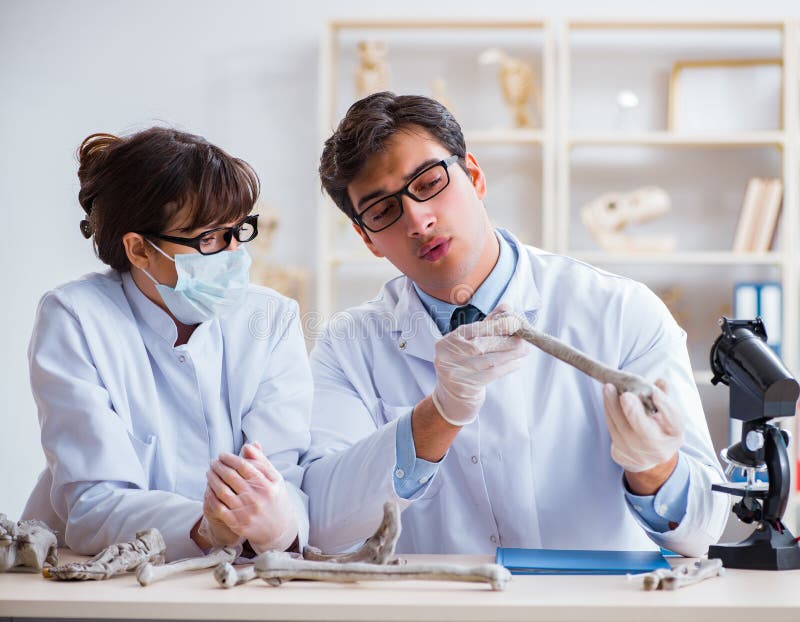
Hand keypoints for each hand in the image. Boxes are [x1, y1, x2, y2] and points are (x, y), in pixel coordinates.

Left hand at [205, 442, 297, 552]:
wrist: (279, 530)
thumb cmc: (275, 499)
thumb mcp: (275, 479)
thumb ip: (262, 461)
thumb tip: (248, 445)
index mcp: (267, 485)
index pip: (243, 466)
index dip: (230, 458)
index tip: (222, 455)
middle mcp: (257, 498)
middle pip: (231, 477)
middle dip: (218, 466)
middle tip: (213, 462)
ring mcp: (247, 513)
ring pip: (222, 491)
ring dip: (212, 479)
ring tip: (209, 473)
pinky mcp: (238, 524)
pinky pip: (219, 508)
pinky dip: (211, 497)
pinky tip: (208, 489)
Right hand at [432, 305, 529, 425]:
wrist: (451, 397)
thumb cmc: (463, 363)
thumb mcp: (469, 343)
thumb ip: (487, 325)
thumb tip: (506, 307)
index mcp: (448, 341)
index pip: (474, 329)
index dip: (496, 325)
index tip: (514, 323)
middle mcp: (449, 356)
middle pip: (481, 345)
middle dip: (506, 341)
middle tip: (524, 339)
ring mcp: (456, 373)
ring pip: (489, 360)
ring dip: (511, 354)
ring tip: (525, 350)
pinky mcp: (466, 387)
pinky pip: (492, 374)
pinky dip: (507, 367)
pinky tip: (517, 363)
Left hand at [602, 379, 683, 472]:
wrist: (647, 456)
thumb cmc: (659, 428)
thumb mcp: (667, 415)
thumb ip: (663, 398)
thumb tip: (661, 382)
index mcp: (674, 435)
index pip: (674, 421)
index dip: (665, 407)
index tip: (655, 393)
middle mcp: (658, 448)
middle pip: (645, 432)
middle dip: (634, 413)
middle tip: (625, 395)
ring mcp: (638, 454)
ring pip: (622, 429)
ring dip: (613, 407)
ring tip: (608, 388)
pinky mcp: (621, 454)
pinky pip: (612, 430)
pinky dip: (608, 412)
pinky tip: (607, 397)